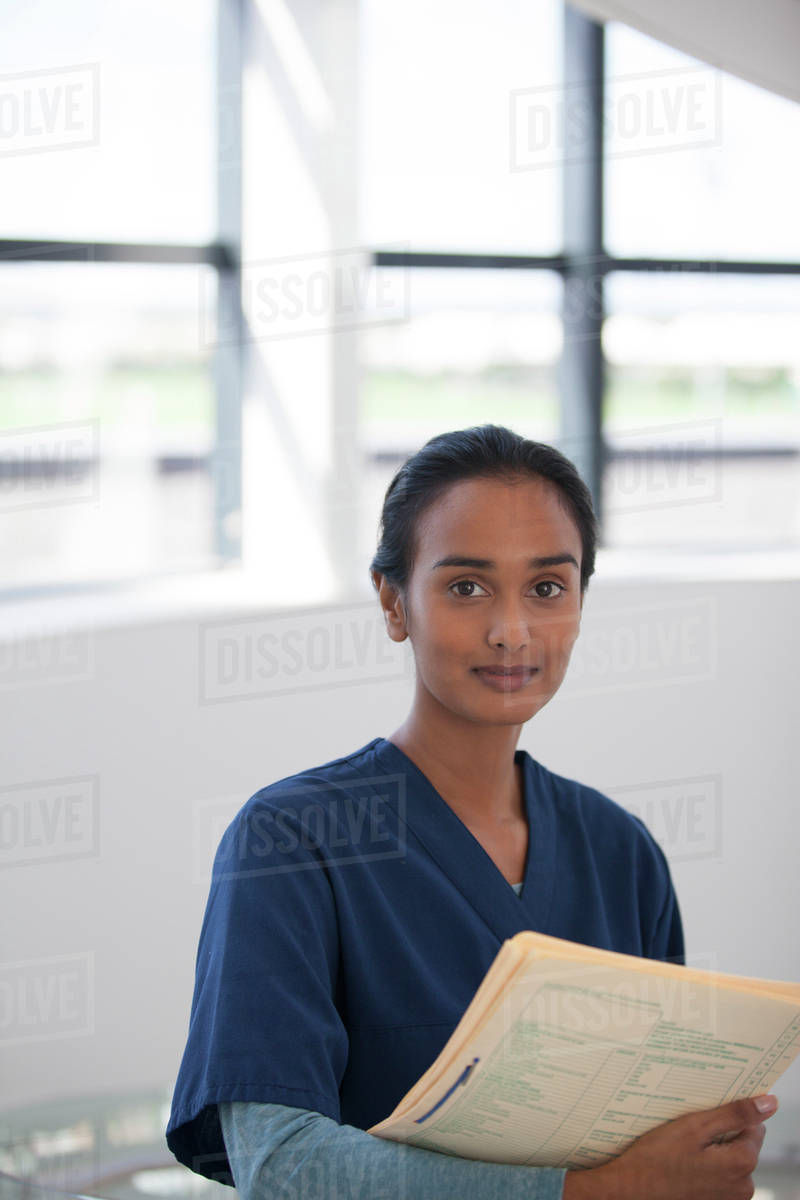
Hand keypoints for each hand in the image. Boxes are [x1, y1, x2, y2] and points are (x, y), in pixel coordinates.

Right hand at [561, 1094, 777, 1199]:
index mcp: (742, 1163)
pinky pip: (719, 1175)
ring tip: (684, 1146)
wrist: (630, 1191)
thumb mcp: (695, 1127)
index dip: (730, 1114)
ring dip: (712, 1149)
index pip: (754, 1125)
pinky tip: (683, 1160)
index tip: (707, 1111)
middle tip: (690, 1129)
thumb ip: (735, 1114)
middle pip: (743, 1143)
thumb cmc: (656, 1159)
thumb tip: (769, 1103)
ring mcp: (730, 1198)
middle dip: (721, 1133)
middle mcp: (743, 1186)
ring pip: (730, 1159)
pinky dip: (705, 1164)